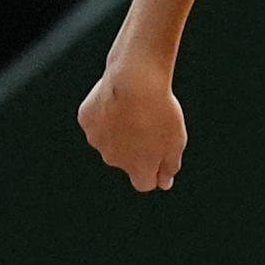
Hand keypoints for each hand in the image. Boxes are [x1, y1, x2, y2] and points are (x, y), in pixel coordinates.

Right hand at [79, 66, 188, 189]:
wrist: (135, 80)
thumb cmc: (160, 110)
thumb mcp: (177, 141)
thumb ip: (169, 166)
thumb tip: (163, 183)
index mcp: (138, 168)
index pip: (144, 182)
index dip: (153, 171)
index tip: (160, 155)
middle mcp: (114, 159)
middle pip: (125, 159)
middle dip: (135, 147)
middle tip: (148, 122)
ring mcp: (97, 139)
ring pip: (109, 138)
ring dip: (119, 129)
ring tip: (133, 107)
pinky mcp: (86, 119)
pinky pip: (97, 119)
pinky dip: (105, 112)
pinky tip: (117, 98)